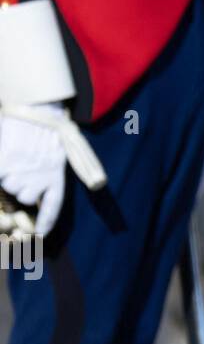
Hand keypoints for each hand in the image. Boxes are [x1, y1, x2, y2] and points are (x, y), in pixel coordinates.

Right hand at [0, 103, 67, 237]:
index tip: (40, 235)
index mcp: (57, 175)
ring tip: (14, 157)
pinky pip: (1, 175)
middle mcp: (42, 176)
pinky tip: (6, 162)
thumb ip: (49, 173)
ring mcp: (24, 169)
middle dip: (19, 186)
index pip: (52, 207)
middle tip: (20, 168)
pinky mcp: (7, 159)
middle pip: (24, 197)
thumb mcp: (57, 153)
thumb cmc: (46, 128)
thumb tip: (35, 191)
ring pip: (9, 186)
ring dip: (8, 175)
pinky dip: (2, 172)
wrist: (38, 107)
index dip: (45, 223)